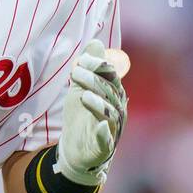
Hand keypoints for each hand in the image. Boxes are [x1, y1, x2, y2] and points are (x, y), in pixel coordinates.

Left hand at [55, 40, 127, 184]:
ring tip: (83, 96)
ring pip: (110, 114)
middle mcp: (117, 111)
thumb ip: (88, 69)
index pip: (111, 77)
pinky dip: (105, 133)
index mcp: (113, 95)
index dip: (99, 66)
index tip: (82, 60)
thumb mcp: (81, 89)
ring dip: (98, 103)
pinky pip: (107, 140)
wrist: (75, 150)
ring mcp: (112, 130)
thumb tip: (95, 42)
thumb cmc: (81, 117)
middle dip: (94, 81)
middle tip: (75, 72)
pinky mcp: (103, 147)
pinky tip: (100, 126)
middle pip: (110, 93)